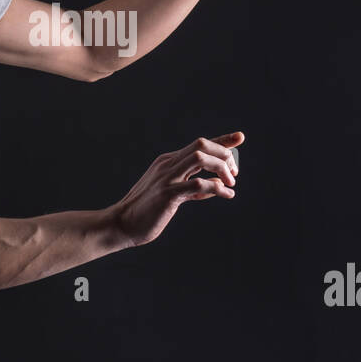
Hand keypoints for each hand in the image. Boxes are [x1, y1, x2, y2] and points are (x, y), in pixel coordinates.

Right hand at [109, 131, 243, 249]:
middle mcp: (168, 165)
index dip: (222, 140)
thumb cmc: (146, 212)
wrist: (120, 224)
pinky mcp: (167, 194)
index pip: (199, 145)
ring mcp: (166, 178)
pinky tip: (226, 195)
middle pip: (202, 145)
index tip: (240, 137)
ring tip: (230, 183)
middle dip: (224, 154)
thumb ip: (191, 189)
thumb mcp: (171, 195)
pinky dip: (216, 188)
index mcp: (168, 162)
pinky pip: (197, 184)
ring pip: (200, 158)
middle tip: (234, 173)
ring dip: (220, 168)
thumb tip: (214, 188)